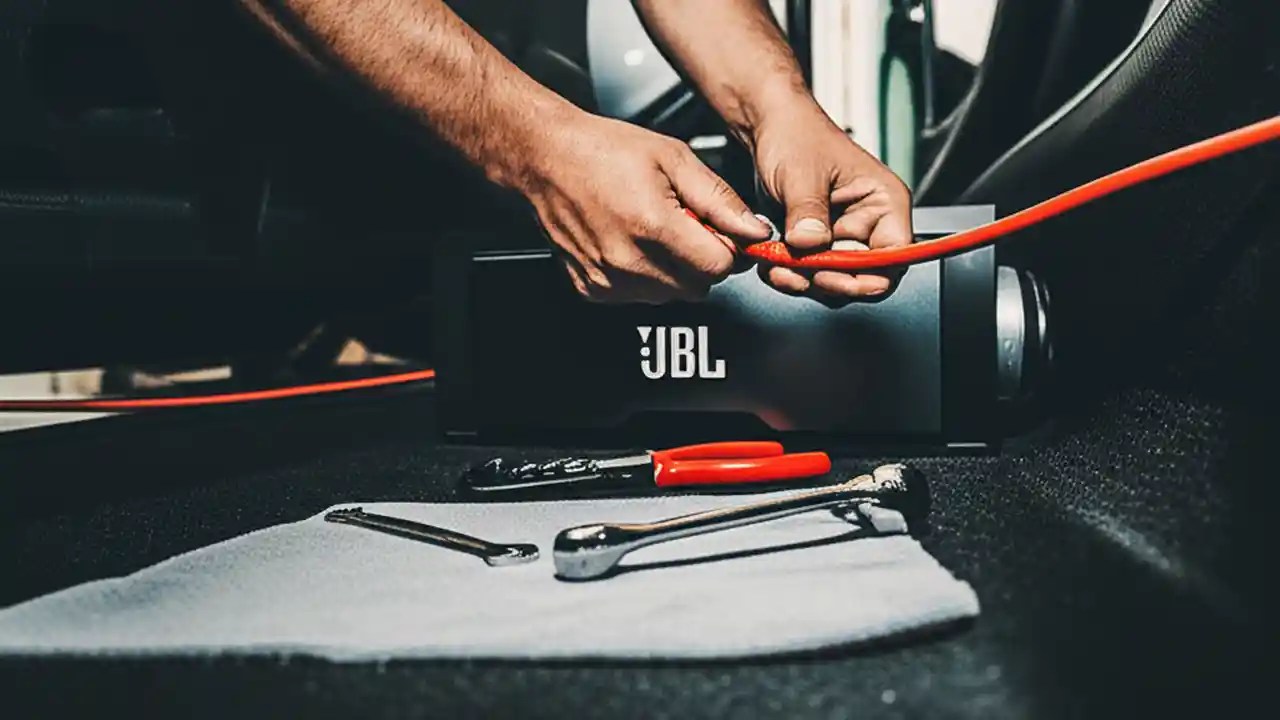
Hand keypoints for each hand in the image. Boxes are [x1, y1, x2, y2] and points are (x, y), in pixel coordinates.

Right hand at [519, 112, 772, 303]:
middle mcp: (629, 261)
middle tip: (686, 224)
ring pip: (671, 295)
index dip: (727, 248)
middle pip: (699, 287)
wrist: (545, 159)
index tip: (720, 231)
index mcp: (654, 226)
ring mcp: (608, 280)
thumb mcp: (674, 159)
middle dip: (702, 259)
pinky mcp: (593, 289)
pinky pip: (639, 296)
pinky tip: (632, 242)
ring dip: (674, 269)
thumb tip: (754, 231)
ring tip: (654, 230)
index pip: (720, 267)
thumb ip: (720, 200)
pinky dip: (645, 275)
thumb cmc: (603, 151)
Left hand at [752, 103, 913, 302]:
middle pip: (861, 276)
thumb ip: (809, 210)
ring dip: (802, 280)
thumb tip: (811, 243)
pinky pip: (809, 272)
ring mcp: (841, 236)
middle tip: (796, 272)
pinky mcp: (816, 243)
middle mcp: (869, 224)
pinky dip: (789, 273)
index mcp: (884, 203)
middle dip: (826, 280)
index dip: (866, 277)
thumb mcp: (802, 172)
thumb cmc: (796, 134)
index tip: (830, 277)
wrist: (768, 127)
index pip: (894, 258)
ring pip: (832, 280)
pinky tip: (772, 262)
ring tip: (778, 266)